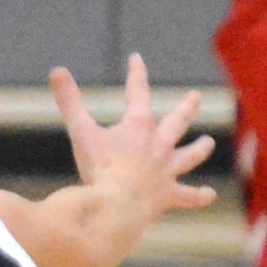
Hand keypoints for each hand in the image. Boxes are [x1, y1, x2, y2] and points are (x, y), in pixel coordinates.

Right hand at [54, 56, 216, 223]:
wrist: (116, 207)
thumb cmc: (99, 168)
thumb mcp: (81, 131)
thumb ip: (70, 101)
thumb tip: (56, 70)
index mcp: (138, 126)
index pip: (138, 92)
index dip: (136, 74)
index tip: (137, 59)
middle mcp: (159, 145)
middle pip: (177, 121)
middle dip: (186, 107)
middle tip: (196, 97)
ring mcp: (166, 170)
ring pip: (189, 156)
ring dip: (200, 148)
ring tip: (209, 142)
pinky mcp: (167, 195)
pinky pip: (188, 196)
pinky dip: (199, 196)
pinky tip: (210, 194)